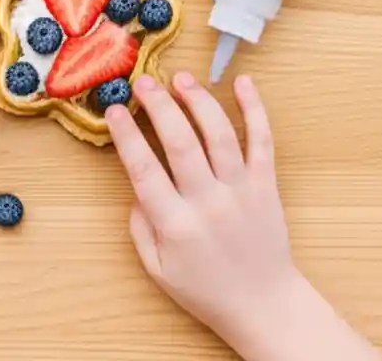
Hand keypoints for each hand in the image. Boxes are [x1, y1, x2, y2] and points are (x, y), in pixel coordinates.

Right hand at [106, 74, 296, 334]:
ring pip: (219, 134)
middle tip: (143, 81)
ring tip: (181, 78)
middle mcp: (209, 202)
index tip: (114, 111)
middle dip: (159, 106)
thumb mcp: (158, 268)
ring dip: (199, 101)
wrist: (264, 304)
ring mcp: (241, 190)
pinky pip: (262, 140)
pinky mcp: (267, 185)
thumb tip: (136, 187)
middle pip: (181, 142)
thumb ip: (141, 226)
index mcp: (176, 225)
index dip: (127, 136)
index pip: (144, 170)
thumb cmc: (206, 290)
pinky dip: (255, 109)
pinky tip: (243, 83)